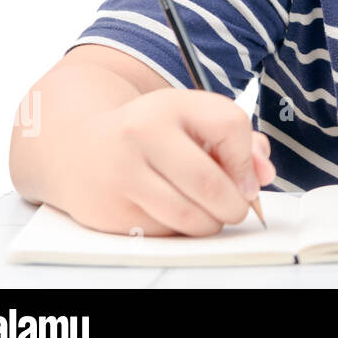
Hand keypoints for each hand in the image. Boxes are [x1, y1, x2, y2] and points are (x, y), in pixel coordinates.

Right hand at [57, 89, 276, 236]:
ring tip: (210, 213)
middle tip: (238, 208)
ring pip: (189, 216)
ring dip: (211, 223)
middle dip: (236, 205)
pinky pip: (164, 232)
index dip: (248, 160)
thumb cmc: (147, 133)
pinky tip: (173, 212)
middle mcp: (141, 134)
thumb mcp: (190, 119)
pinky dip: (180, 230)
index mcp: (170, 104)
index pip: (230, 126)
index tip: (249, 178)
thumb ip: (237, 140)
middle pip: (211, 183)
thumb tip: (263, 175)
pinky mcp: (109, 210)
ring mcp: (122, 174)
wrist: (74, 146)